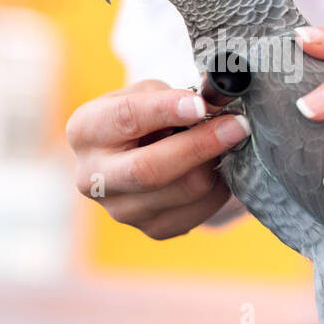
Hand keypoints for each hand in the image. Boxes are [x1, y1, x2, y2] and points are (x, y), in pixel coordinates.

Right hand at [66, 80, 250, 239]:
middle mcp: (93, 178)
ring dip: (215, 163)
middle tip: (238, 126)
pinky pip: (199, 211)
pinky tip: (217, 167)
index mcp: (85, 131)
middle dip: (201, 145)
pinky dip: (218, 186)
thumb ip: (175, 97)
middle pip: (150, 169)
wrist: (137, 154)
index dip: (166, 110)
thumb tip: (214, 106)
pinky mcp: (151, 230)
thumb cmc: (144, 115)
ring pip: (184, 189)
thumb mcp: (148, 94)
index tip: (200, 105)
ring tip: (227, 141)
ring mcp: (121, 210)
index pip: (126, 119)